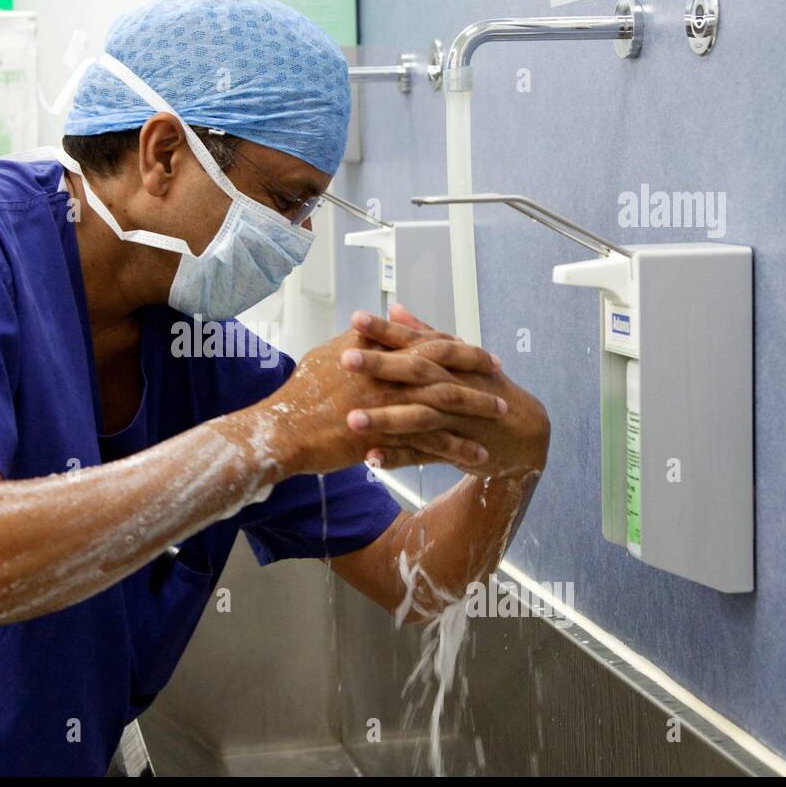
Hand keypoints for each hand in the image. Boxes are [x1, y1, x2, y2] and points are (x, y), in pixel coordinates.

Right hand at [252, 308, 506, 476]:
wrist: (283, 431)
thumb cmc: (300, 394)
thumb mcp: (328, 355)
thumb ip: (357, 341)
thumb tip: (370, 329)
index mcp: (378, 350)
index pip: (428, 342)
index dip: (458, 346)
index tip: (479, 352)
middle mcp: (388, 374)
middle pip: (446, 369)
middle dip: (478, 373)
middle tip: (502, 378)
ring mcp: (390, 405)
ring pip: (446, 405)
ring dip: (478, 410)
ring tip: (502, 415)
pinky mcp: (389, 437)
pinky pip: (433, 444)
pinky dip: (459, 449)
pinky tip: (479, 457)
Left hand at [353, 305, 550, 477]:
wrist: (524, 430)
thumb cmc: (484, 386)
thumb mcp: (459, 356)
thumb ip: (424, 333)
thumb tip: (395, 309)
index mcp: (449, 361)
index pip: (414, 340)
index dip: (386, 329)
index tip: (355, 318)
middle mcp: (452, 386)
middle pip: (416, 372)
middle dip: (381, 365)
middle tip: (345, 359)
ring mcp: (454, 419)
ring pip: (418, 417)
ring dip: (385, 419)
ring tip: (351, 419)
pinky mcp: (454, 449)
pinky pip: (423, 454)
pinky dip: (398, 457)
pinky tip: (371, 458)